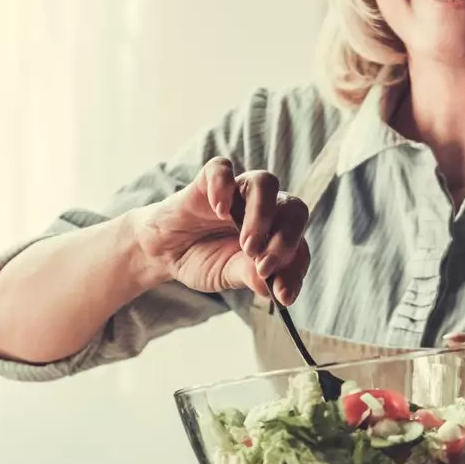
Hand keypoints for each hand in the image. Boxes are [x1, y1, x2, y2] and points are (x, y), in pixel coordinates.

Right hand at [129, 158, 310, 304]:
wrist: (165, 250)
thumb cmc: (203, 259)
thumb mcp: (226, 274)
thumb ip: (249, 276)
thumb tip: (272, 289)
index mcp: (276, 233)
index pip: (299, 246)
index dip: (295, 268)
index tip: (282, 294)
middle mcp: (265, 208)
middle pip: (294, 209)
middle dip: (286, 240)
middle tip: (264, 267)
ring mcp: (238, 191)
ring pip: (265, 183)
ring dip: (262, 215)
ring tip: (247, 246)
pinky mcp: (209, 181)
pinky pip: (221, 169)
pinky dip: (223, 185)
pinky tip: (219, 210)